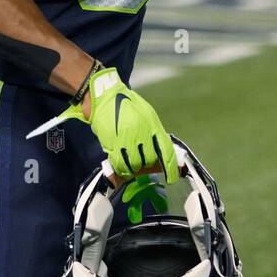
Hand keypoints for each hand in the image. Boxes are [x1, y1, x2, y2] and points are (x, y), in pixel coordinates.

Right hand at [51, 69, 177, 183]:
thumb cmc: (128, 106)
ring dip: (135, 167)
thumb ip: (155, 133)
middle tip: (145, 160)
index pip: (166, 151)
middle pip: (150, 160)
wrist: (105, 98)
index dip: (171, 168)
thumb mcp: (148, 116)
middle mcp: (141, 134)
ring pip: (135, 165)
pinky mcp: (112, 144)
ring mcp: (126, 140)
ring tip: (133, 159)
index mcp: (153, 126)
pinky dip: (123, 167)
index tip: (172, 178)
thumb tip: (162, 152)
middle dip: (149, 164)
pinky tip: (123, 163)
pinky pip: (120, 164)